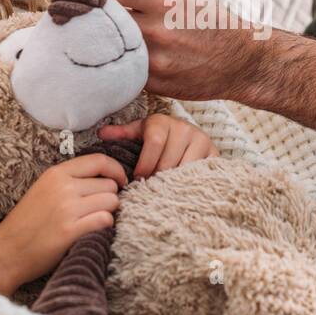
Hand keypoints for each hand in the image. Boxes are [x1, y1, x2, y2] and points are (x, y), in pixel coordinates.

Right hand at [0, 153, 127, 296]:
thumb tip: (106, 179)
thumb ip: (70, 181)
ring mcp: (67, 208)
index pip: (99, 160)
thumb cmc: (27, 222)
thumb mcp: (44, 189)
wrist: (6, 251)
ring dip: (109, 213)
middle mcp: (63, 187)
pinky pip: (105, 220)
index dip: (116, 170)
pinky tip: (92, 231)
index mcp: (56, 174)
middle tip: (99, 210)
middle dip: (110, 198)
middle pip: (110, 185)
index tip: (120, 182)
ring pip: (111, 202)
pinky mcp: (70, 231)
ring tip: (93, 222)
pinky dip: (104, 226)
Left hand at [78, 0, 267, 102]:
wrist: (240, 61)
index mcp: (163, 0)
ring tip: (90, 32)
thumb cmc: (205, 18)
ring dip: (94, 39)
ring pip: (105, 48)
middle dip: (84, 12)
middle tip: (75, 9)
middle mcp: (157, 30)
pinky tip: (111, 55)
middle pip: (99, 18)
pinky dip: (111, 61)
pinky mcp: (153, 84)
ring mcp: (154, 61)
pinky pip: (119, 69)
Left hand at [98, 113, 218, 179]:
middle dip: (157, 178)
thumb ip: (121, 134)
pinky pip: (201, 172)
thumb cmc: (158, 136)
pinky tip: (181, 190)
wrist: (188, 135)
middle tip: (149, 190)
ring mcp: (202, 140)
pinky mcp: (214, 153)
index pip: (154, 143)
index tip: (138, 179)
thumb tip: (101, 133)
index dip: (145, 164)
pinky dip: (190, 183)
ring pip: (185, 169)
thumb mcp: (139, 132)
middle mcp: (184, 128)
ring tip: (163, 192)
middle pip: (169, 160)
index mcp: (163, 122)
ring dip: (173, 183)